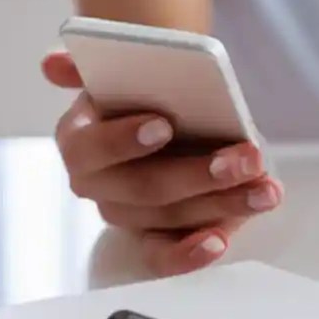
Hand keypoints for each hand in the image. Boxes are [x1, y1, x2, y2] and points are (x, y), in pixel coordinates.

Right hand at [41, 51, 283, 275]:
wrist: (167, 113)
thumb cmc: (143, 95)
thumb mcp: (120, 73)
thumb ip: (89, 66)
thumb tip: (52, 64)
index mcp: (79, 140)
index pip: (92, 147)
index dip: (124, 140)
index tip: (164, 125)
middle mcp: (99, 184)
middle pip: (146, 186)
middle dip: (200, 173)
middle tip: (246, 158)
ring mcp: (129, 214)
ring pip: (172, 216)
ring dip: (223, 203)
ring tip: (265, 188)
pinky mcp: (158, 237)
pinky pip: (167, 255)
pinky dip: (192, 253)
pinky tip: (222, 240)